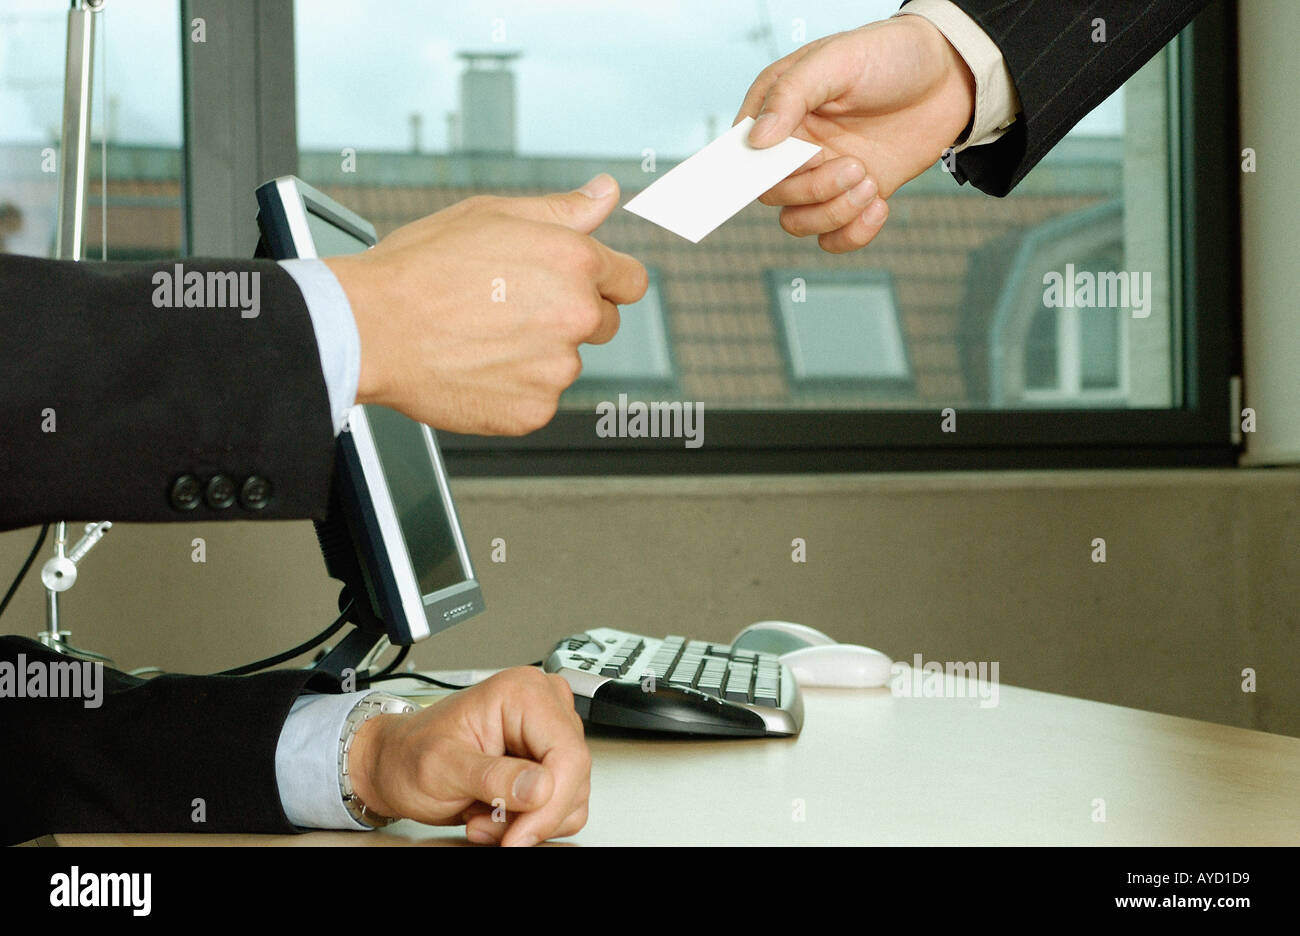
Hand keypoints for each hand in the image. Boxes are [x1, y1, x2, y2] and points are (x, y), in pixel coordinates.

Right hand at [324, 175, 647, 434]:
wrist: (371, 328)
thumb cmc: (421, 268)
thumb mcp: (493, 214)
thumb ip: (563, 209)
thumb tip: (606, 193)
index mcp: (576, 262)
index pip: (631, 281)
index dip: (607, 280)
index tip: (585, 285)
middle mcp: (576, 317)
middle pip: (603, 323)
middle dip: (570, 315)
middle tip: (511, 306)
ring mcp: (556, 370)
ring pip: (564, 362)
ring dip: (537, 353)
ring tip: (480, 335)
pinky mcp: (533, 411)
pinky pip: (537, 399)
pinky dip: (513, 388)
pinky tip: (475, 364)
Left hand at [348, 667, 590, 845]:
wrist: (396, 763)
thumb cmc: (410, 753)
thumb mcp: (441, 767)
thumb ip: (491, 777)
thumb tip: (540, 787)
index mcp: (523, 693)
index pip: (568, 755)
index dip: (550, 804)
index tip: (519, 836)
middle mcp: (544, 707)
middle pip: (573, 778)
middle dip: (531, 815)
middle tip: (485, 824)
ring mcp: (548, 735)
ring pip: (571, 796)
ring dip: (527, 821)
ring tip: (483, 815)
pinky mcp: (548, 761)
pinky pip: (562, 804)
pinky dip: (530, 821)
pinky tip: (494, 813)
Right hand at [736, 15, 975, 252]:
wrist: (951, 75)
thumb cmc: (891, 55)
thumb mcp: (838, 61)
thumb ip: (791, 94)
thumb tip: (756, 140)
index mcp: (779, 110)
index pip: (744, 153)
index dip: (760, 169)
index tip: (794, 165)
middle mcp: (795, 147)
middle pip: (773, 194)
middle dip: (812, 190)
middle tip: (854, 166)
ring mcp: (823, 175)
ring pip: (798, 223)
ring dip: (833, 213)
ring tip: (870, 183)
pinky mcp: (853, 196)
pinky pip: (833, 238)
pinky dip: (853, 234)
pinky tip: (880, 205)